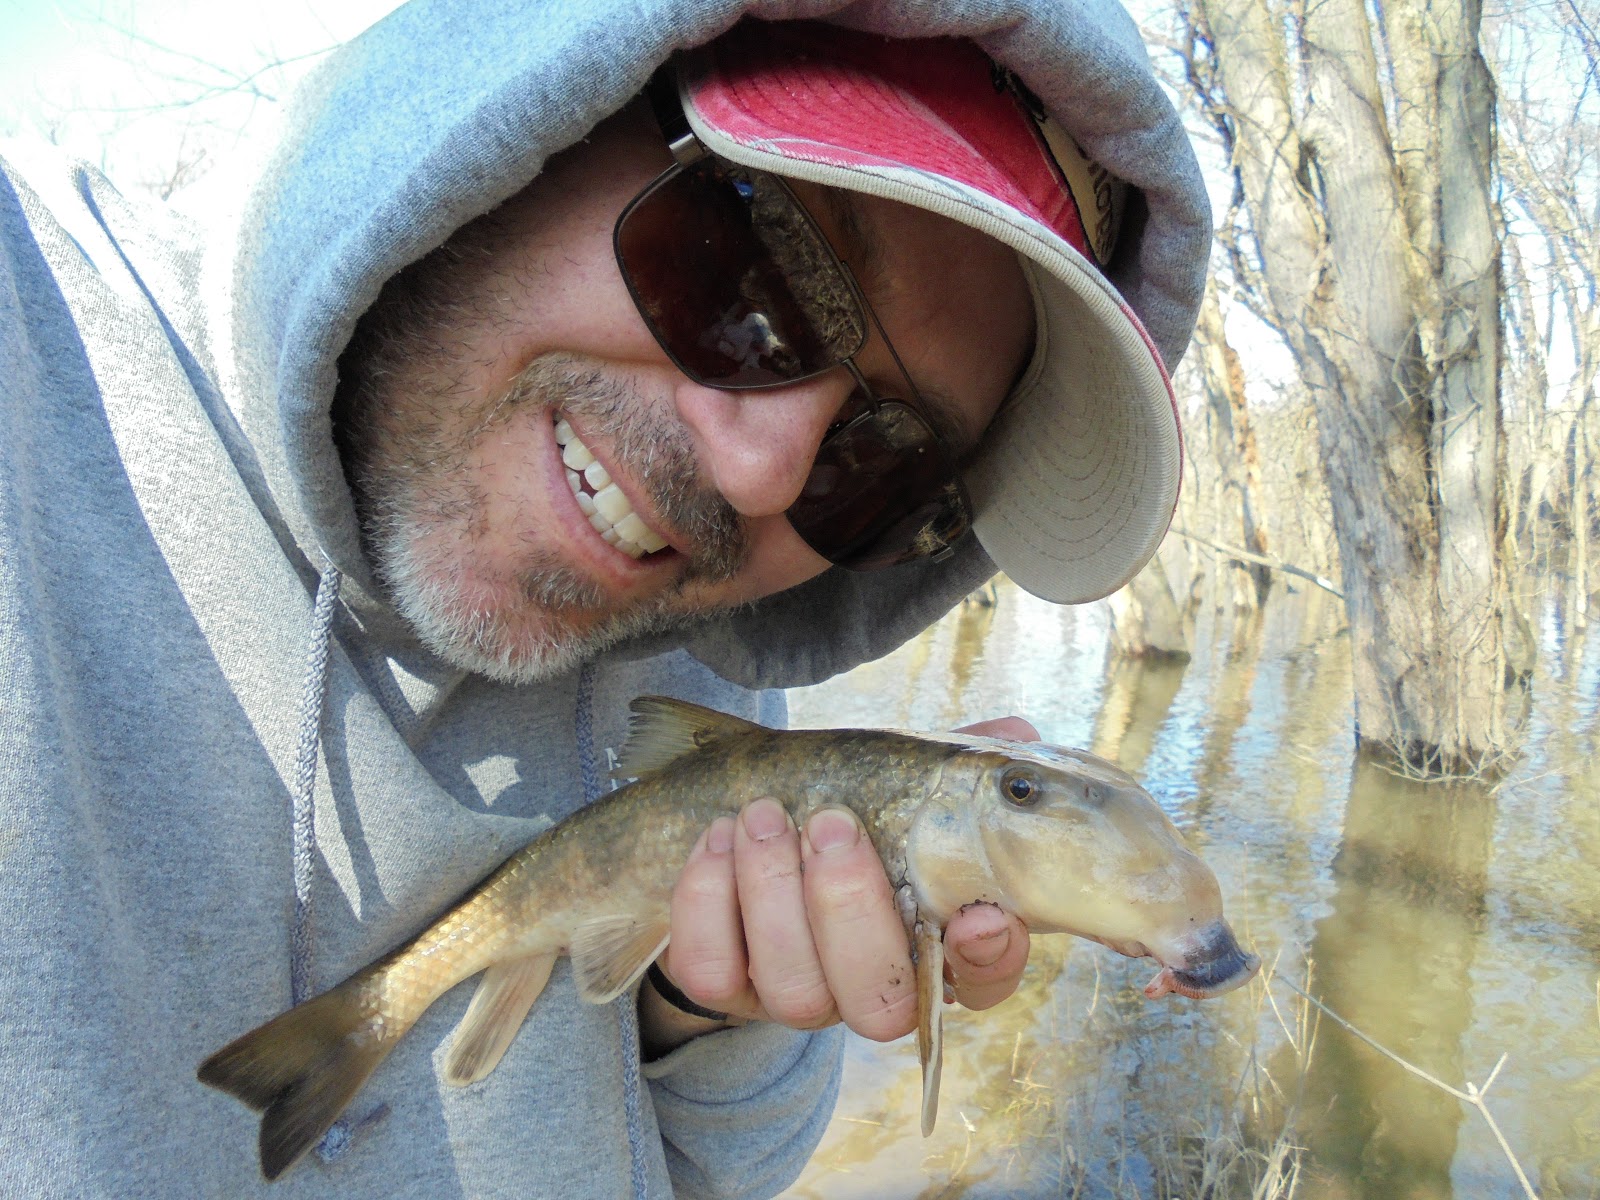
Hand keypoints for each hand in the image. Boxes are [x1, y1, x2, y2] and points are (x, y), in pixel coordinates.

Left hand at [640, 717, 1035, 1053]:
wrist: (741, 833)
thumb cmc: (846, 807)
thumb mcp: (902, 781)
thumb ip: (958, 764)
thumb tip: (1017, 738)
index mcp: (933, 942)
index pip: (983, 979)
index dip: (988, 959)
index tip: (979, 914)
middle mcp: (871, 987)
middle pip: (880, 1005)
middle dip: (850, 908)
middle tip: (832, 821)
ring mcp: (799, 996)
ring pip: (794, 989)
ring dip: (774, 892)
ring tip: (763, 814)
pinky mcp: (726, 989)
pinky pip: (712, 972)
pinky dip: (708, 899)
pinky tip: (718, 837)